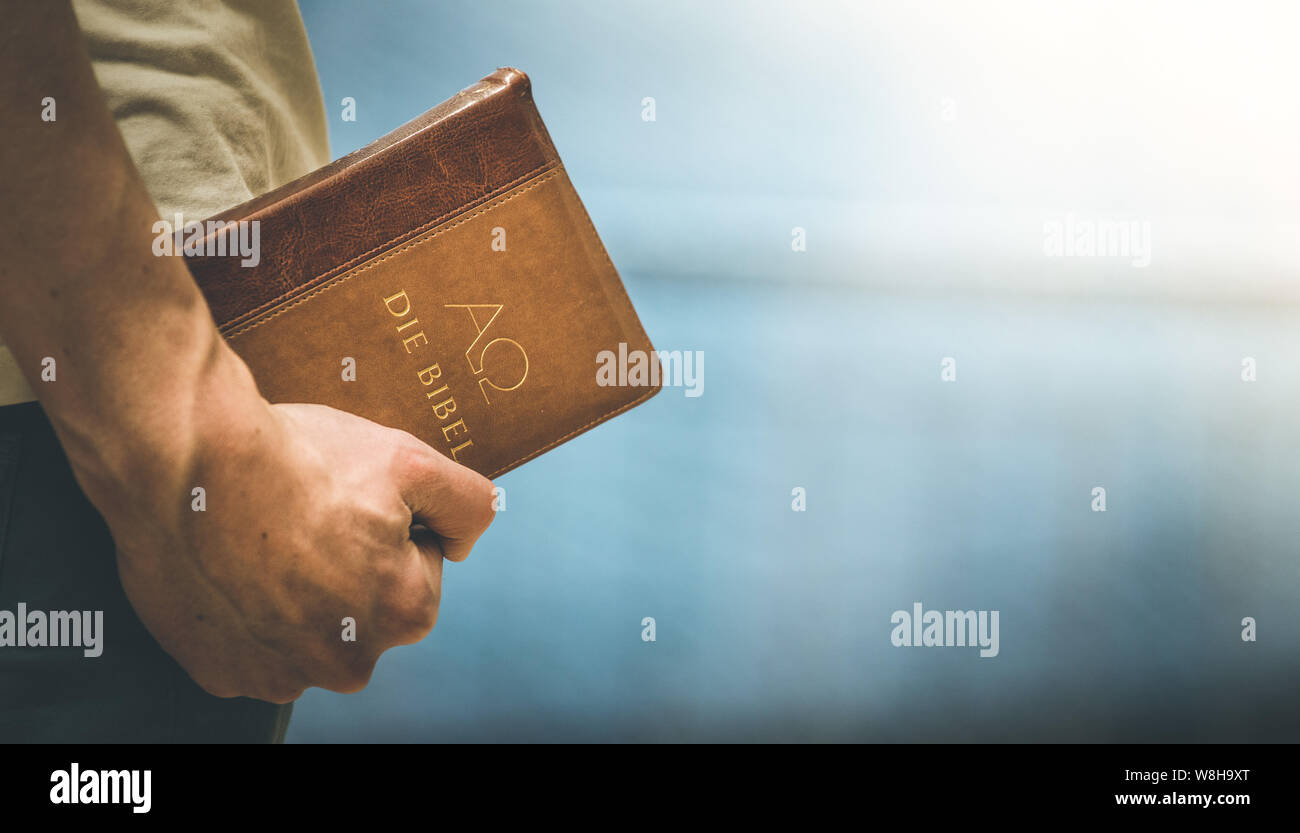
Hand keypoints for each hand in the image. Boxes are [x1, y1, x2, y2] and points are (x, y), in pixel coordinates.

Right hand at [87, 348, 495, 702]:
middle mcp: (347, 664)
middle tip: (304, 515)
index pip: (415, 565)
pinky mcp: (220, 673)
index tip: (346, 500)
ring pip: (305, 628)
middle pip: (363, 604)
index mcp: (405, 614)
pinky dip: (242, 610)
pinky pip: (247, 643)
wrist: (186, 460)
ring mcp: (279, 675)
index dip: (385, 522)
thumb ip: (467, 504)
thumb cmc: (300, 458)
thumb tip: (466, 541)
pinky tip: (230, 565)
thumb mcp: (411, 460)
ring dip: (293, 592)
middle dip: (344, 562)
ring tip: (263, 537)